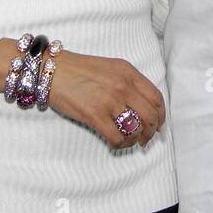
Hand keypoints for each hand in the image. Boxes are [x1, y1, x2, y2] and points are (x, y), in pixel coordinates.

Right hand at [45, 50, 164, 149]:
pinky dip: (120, 144)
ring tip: (129, 142)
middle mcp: (123, 85)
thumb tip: (143, 107)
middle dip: (151, 132)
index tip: (158, 125)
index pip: (156, 97)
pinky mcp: (95, 115)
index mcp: (128, 72)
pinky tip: (114, 143)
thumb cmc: (79, 70)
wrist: (51, 70)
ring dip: (136, 140)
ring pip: (136, 128)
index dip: (161, 115)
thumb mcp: (110, 67)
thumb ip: (128, 82)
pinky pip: (117, 137)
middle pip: (150, 115)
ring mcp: (109, 100)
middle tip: (145, 139)